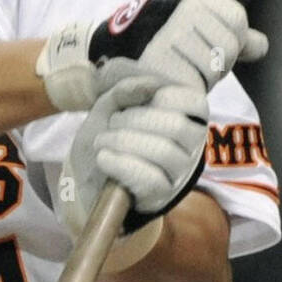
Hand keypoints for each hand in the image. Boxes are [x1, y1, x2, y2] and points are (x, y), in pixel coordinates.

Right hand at [37, 0, 267, 111]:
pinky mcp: (161, 67)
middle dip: (214, 64)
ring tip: (174, 72)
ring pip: (213, 70)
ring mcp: (171, 38)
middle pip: (227, 48)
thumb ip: (229, 35)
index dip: (229, 42)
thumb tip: (261, 46)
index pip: (236, 21)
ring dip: (198, 80)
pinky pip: (194, 87)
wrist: (98, 56)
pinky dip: (183, 92)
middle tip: (187, 65)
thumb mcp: (189, 28)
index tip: (205, 47)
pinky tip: (166, 85)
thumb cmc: (149, 42)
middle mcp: (182, 11)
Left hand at [56, 76, 208, 271]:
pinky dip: (120, 163)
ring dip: (123, 141)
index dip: (164, 95)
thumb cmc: (106, 136)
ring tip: (102, 141)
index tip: (134, 100)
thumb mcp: (110, 106)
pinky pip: (150, 178)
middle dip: (135, 119)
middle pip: (176, 125)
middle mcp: (191, 147)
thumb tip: (150, 85)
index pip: (195, 102)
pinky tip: (104, 158)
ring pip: (164, 152)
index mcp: (185, 119)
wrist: (86, 178)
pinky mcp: (161, 196)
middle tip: (112, 123)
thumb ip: (127, 90)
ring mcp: (178, 174)